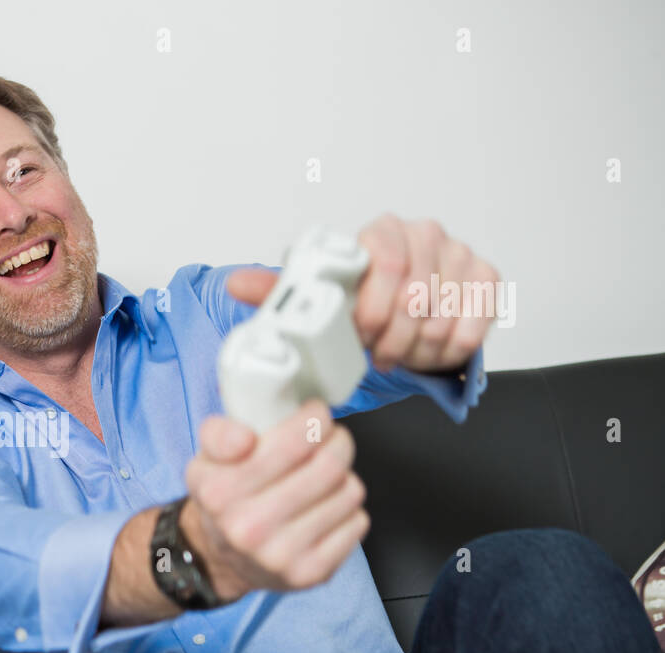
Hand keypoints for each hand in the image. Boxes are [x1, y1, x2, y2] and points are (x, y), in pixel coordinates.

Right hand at [183, 400, 367, 597]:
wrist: (225, 559)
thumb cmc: (225, 499)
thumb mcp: (205, 460)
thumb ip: (218, 434)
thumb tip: (245, 438)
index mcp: (221, 492)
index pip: (292, 443)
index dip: (314, 418)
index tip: (314, 414)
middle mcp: (249, 527)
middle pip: (329, 464)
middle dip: (338, 441)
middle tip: (330, 439)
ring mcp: (282, 554)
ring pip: (349, 491)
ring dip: (344, 476)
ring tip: (324, 478)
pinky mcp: (312, 572)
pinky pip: (358, 522)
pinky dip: (348, 509)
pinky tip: (326, 508)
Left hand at [226, 215, 499, 373]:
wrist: (399, 312)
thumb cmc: (357, 299)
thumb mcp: (314, 295)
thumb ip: (276, 290)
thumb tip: (235, 284)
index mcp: (381, 231)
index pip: (386, 262)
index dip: (373, 308)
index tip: (362, 336)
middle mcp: (424, 233)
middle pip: (415, 295)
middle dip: (393, 337)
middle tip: (379, 352)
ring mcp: (459, 254)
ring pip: (442, 316)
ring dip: (417, 349)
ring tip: (399, 352)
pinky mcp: (486, 278)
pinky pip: (473, 325)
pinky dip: (447, 350)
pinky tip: (428, 351)